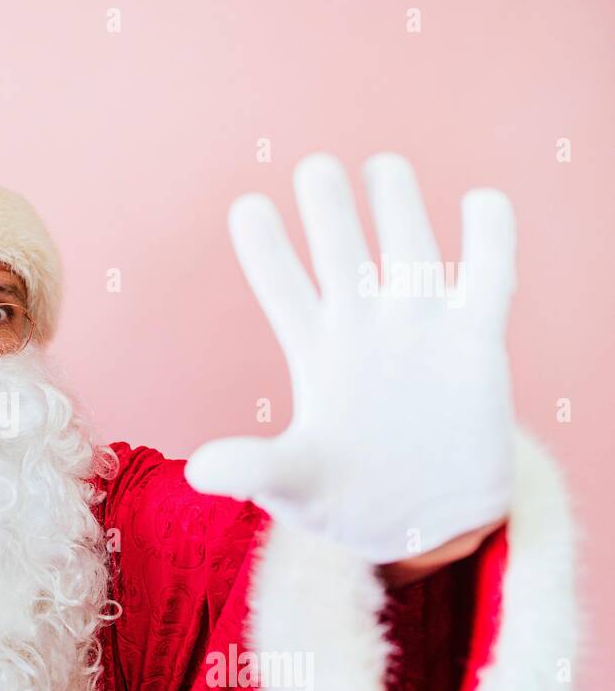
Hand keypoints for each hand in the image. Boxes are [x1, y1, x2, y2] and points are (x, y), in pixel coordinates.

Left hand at [185, 153, 515, 563]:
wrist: (428, 523)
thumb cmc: (351, 501)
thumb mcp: (297, 489)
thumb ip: (254, 471)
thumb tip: (199, 472)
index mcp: (315, 353)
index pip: (283, 289)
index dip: (266, 250)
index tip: (247, 206)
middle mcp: (364, 328)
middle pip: (342, 252)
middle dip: (330, 210)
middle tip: (315, 168)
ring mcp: (420, 329)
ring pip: (408, 249)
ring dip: (398, 206)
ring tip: (382, 166)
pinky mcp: (475, 341)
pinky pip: (488, 277)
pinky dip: (490, 240)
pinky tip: (481, 204)